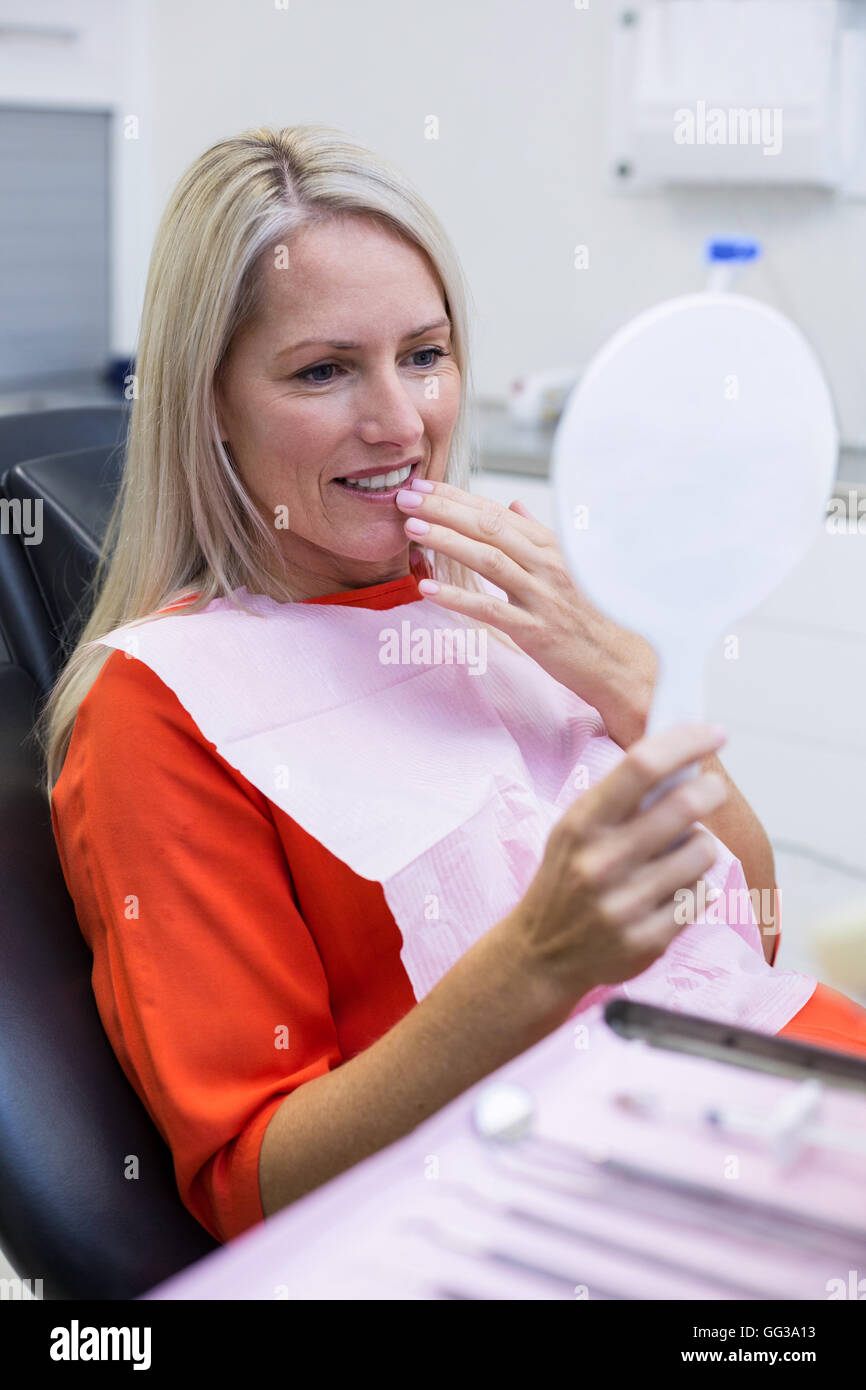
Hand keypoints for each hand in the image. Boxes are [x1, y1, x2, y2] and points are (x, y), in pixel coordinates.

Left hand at [396, 477, 656, 746]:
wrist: (619, 662)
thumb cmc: (589, 614)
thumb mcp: (566, 566)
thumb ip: (536, 534)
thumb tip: (513, 504)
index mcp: (550, 546)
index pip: (496, 512)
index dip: (457, 497)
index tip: (423, 486)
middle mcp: (546, 564)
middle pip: (488, 528)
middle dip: (444, 509)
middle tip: (405, 498)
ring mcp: (542, 597)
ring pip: (488, 560)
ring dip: (447, 541)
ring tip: (412, 529)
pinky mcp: (536, 631)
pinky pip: (491, 610)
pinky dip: (457, 598)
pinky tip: (427, 588)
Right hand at [502, 723, 729, 1007]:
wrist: (542, 954)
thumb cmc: (569, 877)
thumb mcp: (575, 829)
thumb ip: (621, 798)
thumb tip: (683, 760)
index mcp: (581, 824)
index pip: (641, 766)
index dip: (686, 742)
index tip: (714, 734)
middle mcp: (601, 862)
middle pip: (684, 806)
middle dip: (710, 790)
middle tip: (713, 788)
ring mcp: (625, 904)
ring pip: (702, 851)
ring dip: (700, 846)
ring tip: (678, 853)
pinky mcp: (648, 940)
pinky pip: (703, 895)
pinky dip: (697, 887)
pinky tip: (671, 891)